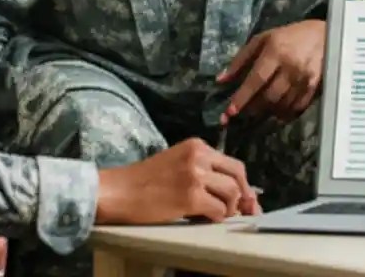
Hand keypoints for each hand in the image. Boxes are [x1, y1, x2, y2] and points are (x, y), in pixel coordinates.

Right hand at [94, 138, 260, 224]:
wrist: (119, 191)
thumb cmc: (144, 180)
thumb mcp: (177, 163)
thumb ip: (202, 170)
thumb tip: (231, 189)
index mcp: (197, 146)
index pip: (232, 163)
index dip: (242, 183)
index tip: (245, 198)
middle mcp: (200, 156)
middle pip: (238, 175)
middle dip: (244, 195)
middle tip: (242, 210)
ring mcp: (196, 175)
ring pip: (232, 193)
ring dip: (228, 208)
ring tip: (215, 214)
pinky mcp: (192, 196)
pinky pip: (219, 210)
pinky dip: (216, 217)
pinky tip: (204, 218)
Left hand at [218, 20, 325, 122]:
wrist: (325, 36)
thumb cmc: (289, 36)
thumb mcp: (262, 40)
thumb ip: (241, 60)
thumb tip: (221, 80)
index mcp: (275, 51)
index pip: (256, 79)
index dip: (242, 97)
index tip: (229, 112)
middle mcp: (290, 67)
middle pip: (269, 97)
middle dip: (252, 109)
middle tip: (241, 114)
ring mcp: (304, 79)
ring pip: (282, 105)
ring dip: (267, 113)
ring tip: (257, 112)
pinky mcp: (315, 87)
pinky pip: (297, 108)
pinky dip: (284, 114)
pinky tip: (276, 113)